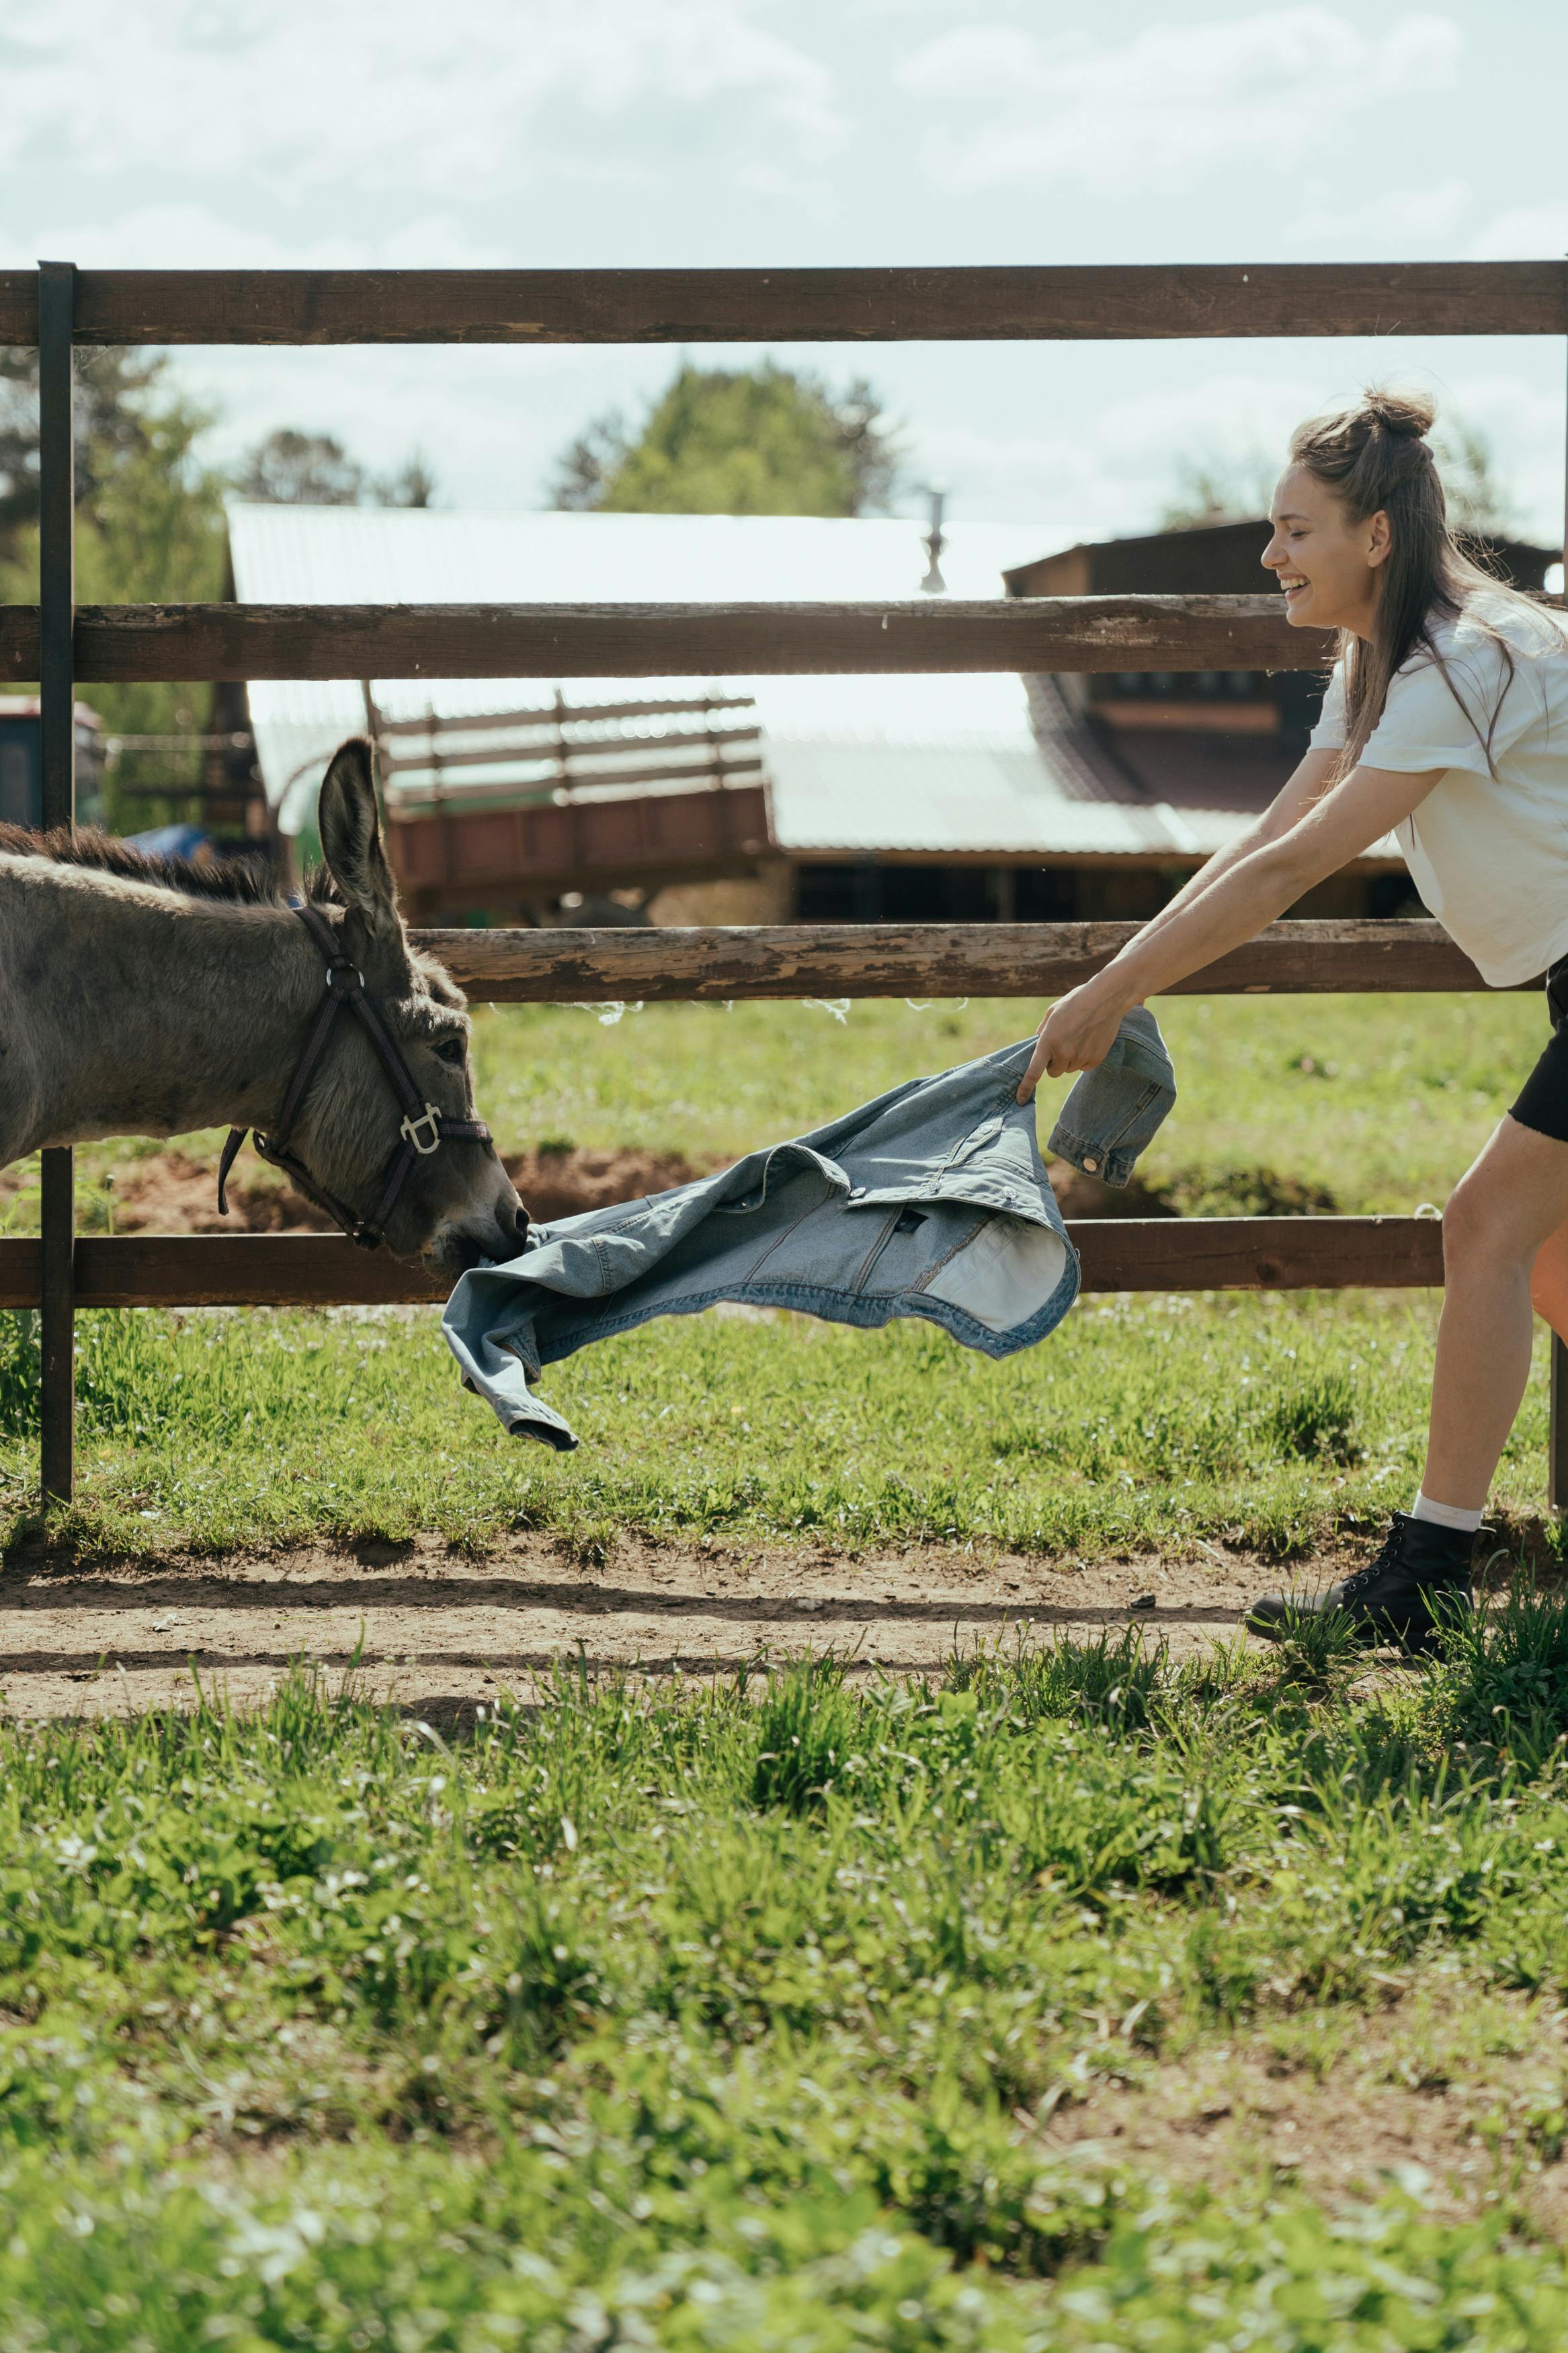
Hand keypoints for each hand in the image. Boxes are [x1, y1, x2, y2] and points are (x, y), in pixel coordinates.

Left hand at [1015, 982, 1126, 1103]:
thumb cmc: (1077, 1001)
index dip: (1025, 1087)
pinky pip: (1084, 1066)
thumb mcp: (1053, 1012)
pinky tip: (1089, 1040)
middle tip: (1062, 1045)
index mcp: (1048, 1041)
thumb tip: (1037, 1044)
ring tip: (1079, 1037)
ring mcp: (1081, 1057)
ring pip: (1070, 1069)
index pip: (1034, 1071)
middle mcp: (1063, 1053)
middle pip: (1054, 1072)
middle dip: (1054, 1063)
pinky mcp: (1095, 1059)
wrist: (1106, 999)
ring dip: (1070, 1059)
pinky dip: (1084, 1058)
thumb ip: (1043, 1031)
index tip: (1020, 1099)